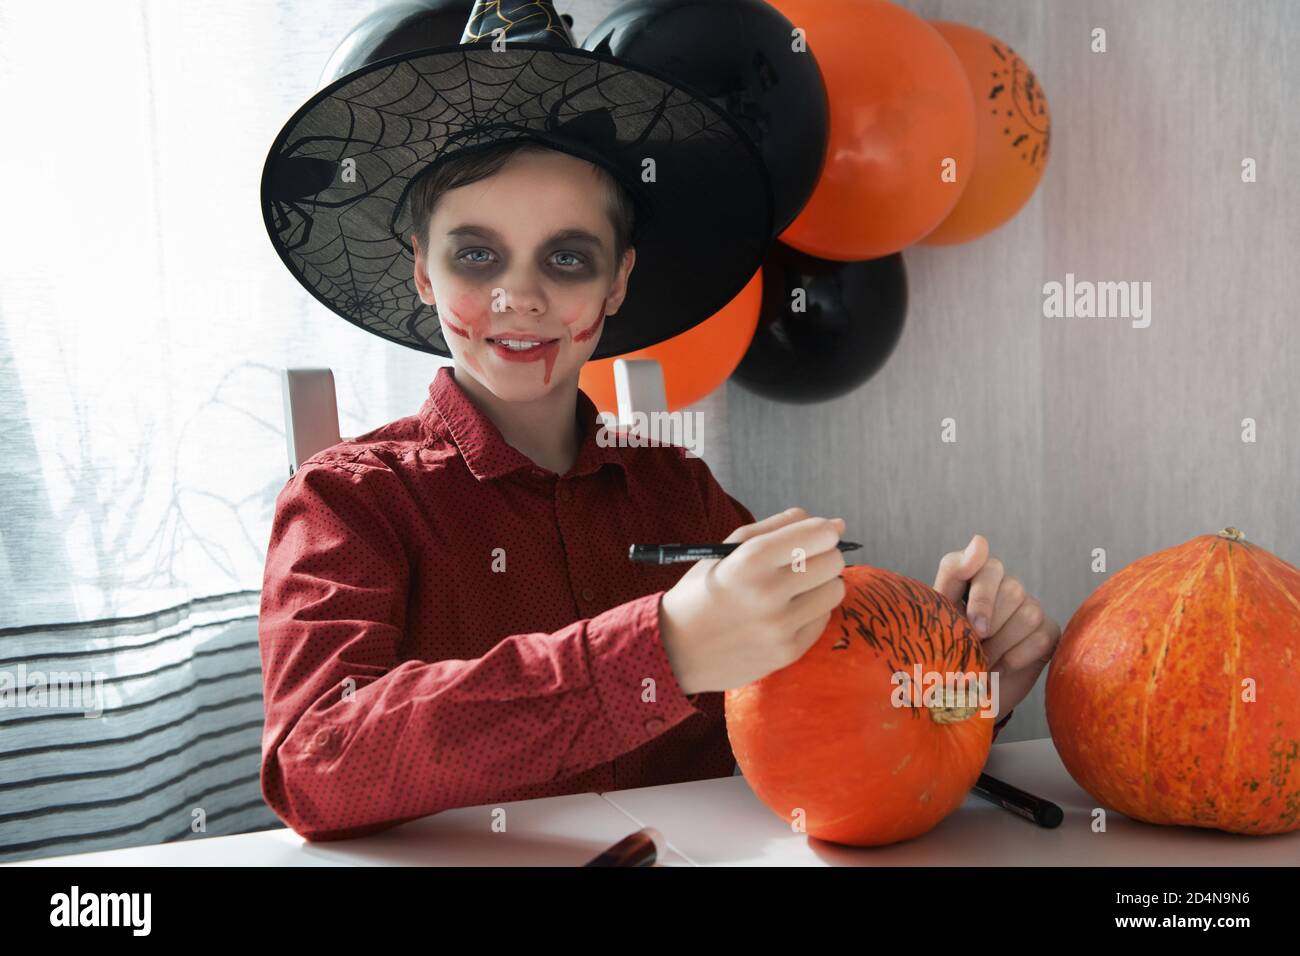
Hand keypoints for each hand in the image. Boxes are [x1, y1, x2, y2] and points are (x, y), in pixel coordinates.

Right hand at [659, 507, 846, 694]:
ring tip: (794, 589)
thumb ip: (779, 527)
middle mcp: (767, 593)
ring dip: (821, 585)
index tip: (813, 537)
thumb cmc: (704, 590)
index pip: (820, 534)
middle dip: (824, 556)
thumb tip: (835, 524)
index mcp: (750, 560)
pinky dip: (811, 612)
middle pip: (834, 562)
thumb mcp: (729, 548)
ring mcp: (780, 627)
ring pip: (835, 591)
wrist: (677, 649)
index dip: (822, 531)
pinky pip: (823, 620)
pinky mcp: (788, 652)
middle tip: (802, 563)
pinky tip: (785, 613)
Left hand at [933, 534, 1060, 718]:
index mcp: (977, 577)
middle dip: (988, 619)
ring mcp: (1031, 608)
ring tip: (983, 659)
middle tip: (974, 641)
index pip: (984, 564)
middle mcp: (1008, 587)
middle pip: (1011, 588)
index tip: (973, 617)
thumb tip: (981, 540)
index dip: (979, 584)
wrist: (966, 692)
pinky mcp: (1048, 632)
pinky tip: (1002, 665)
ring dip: (1000, 644)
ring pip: (1027, 614)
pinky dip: (1016, 656)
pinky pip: (1039, 637)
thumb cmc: (949, 647)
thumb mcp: (939, 613)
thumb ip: (954, 573)